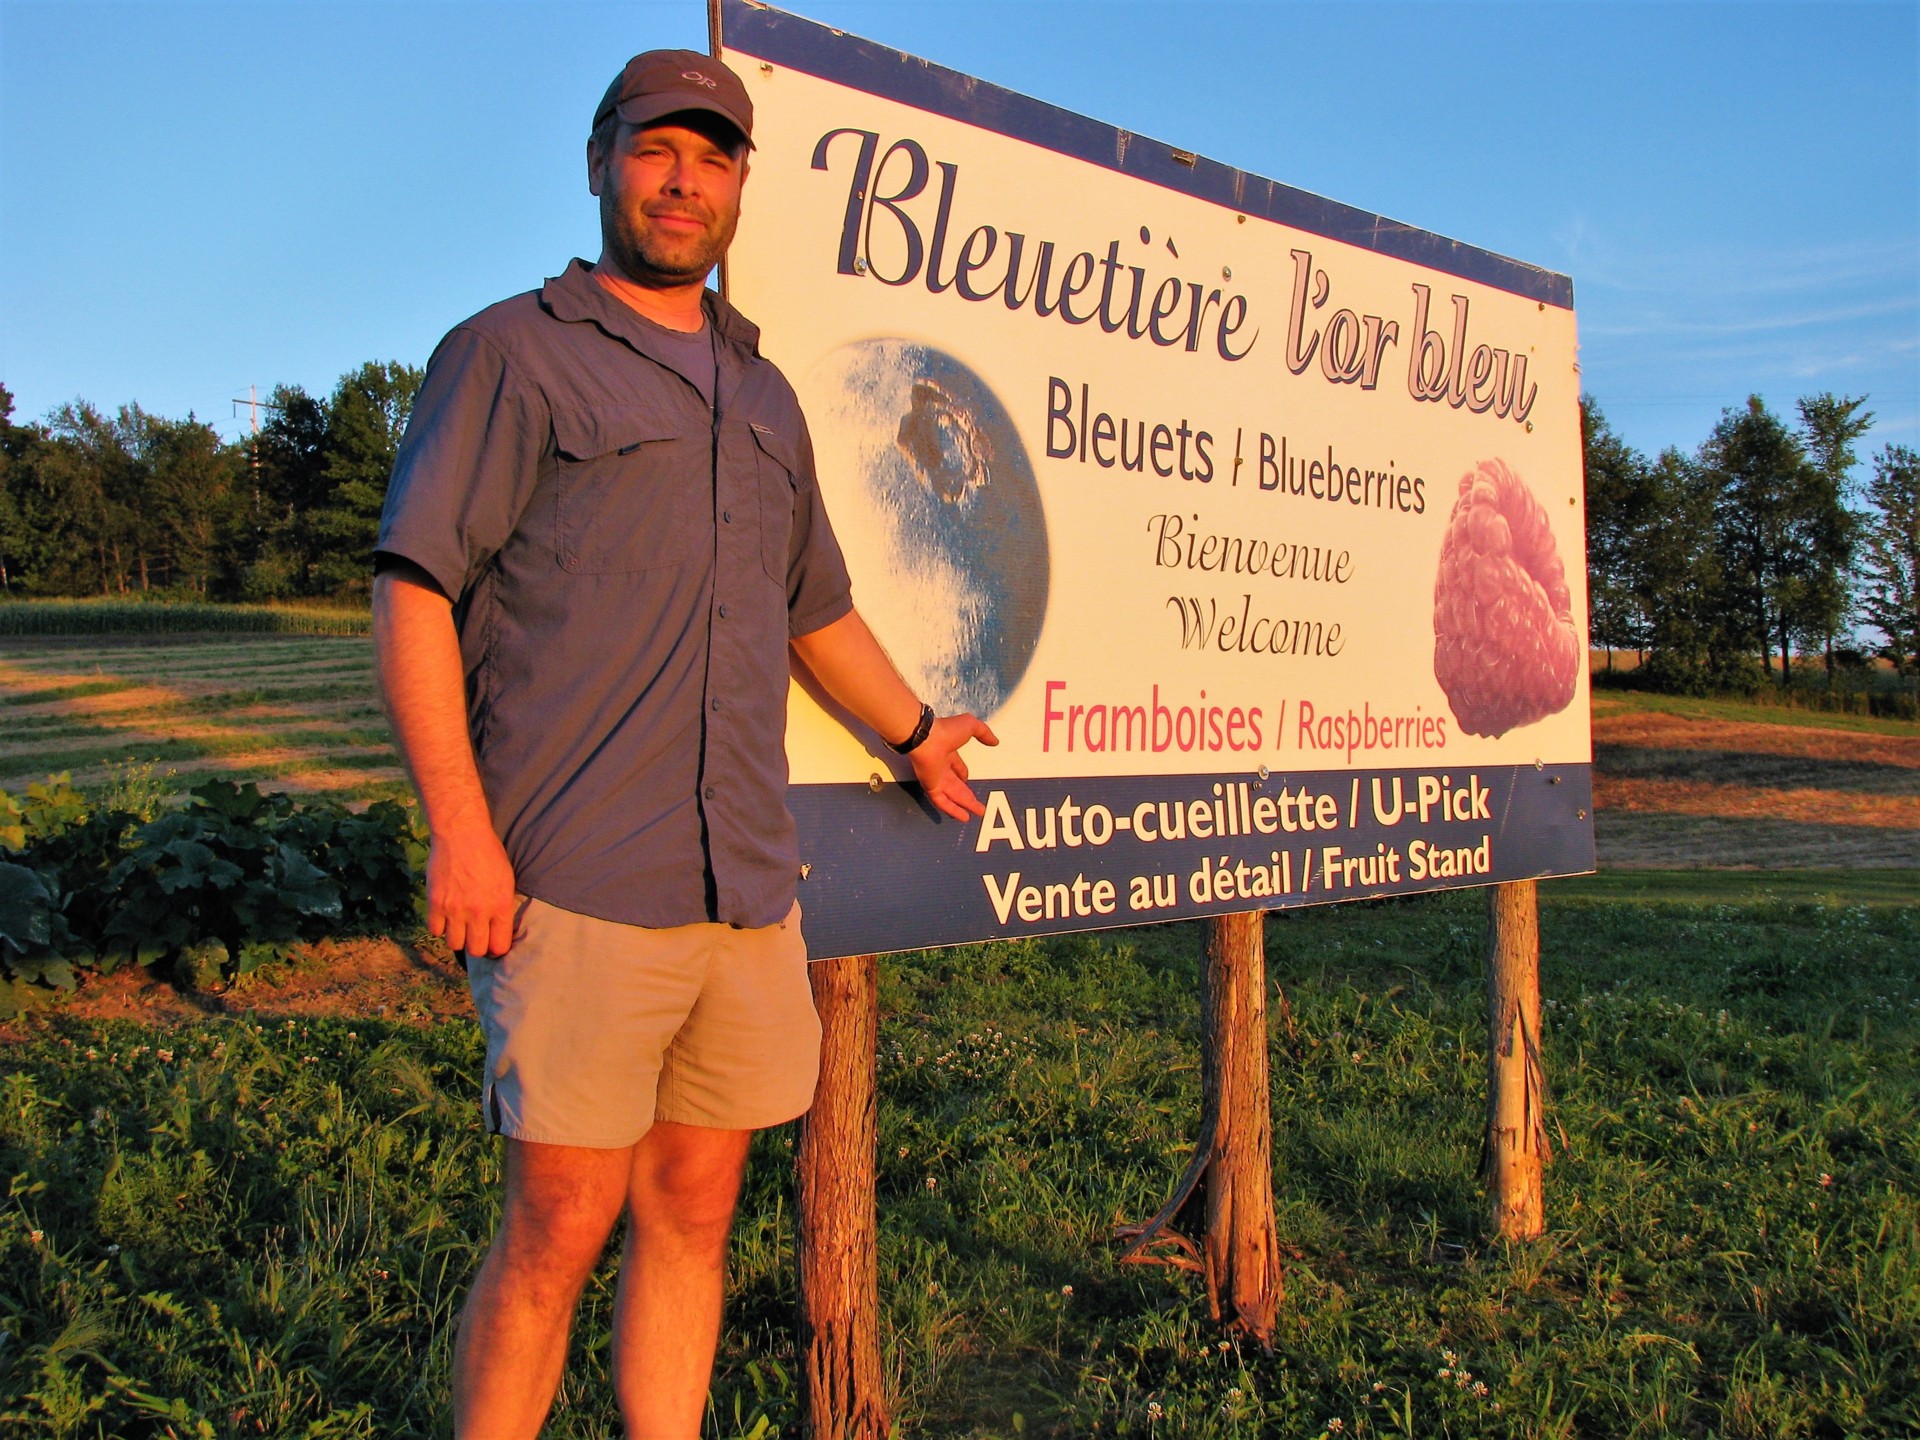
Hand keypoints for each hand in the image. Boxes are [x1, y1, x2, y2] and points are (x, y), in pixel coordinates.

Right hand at [426, 823, 518, 957]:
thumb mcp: (506, 880)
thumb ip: (503, 907)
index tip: (493, 943)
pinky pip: (435, 930)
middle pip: (476, 950)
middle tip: (476, 936)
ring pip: (455, 944)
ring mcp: (455, 909)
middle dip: (477, 946)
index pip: (499, 946)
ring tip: (460, 925)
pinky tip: (445, 916)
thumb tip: (500, 929)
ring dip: (458, 937)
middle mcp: (478, 912)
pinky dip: (440, 926)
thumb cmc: (488, 853)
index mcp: (500, 906)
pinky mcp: (435, 903)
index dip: (496, 948)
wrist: (462, 834)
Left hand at [908, 714, 999, 820]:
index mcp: (948, 753)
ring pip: (953, 796)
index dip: (964, 774)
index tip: (968, 781)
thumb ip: (984, 733)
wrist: (927, 738)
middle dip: (968, 795)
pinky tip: (964, 817)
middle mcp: (941, 767)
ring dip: (965, 805)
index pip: (957, 767)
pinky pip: (942, 802)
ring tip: (978, 813)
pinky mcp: (931, 787)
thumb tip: (995, 741)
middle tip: (978, 804)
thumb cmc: (946, 731)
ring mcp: (936, 778)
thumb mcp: (971, 726)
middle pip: (957, 785)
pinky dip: (953, 810)